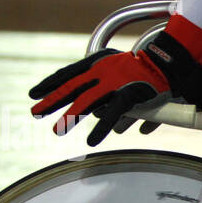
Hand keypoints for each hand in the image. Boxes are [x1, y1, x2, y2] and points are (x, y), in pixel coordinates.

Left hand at [29, 49, 169, 145]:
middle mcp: (102, 71)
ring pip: (87, 102)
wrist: (167, 62)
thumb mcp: (121, 73)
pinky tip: (91, 141)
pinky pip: (112, 114)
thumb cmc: (146, 70)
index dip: (49, 84)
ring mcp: (115, 82)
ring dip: (71, 117)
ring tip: (57, 130)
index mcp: (98, 62)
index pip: (68, 73)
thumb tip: (116, 124)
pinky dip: (100, 128)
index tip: (33, 94)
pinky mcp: (129, 94)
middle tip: (35, 112)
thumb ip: (111, 95)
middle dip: (52, 100)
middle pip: (71, 87)